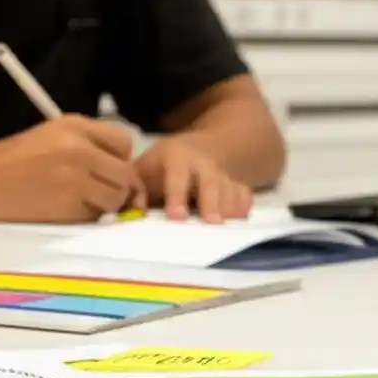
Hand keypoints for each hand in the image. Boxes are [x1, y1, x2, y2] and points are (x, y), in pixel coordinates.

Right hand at [0, 115, 146, 222]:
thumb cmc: (13, 160)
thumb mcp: (53, 135)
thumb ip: (90, 146)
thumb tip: (127, 175)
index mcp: (75, 125)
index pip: (124, 142)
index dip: (120, 159)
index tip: (106, 169)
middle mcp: (79, 148)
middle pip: (126, 173)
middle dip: (118, 187)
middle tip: (96, 192)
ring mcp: (74, 177)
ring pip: (116, 197)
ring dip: (105, 205)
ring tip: (79, 200)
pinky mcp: (66, 204)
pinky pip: (95, 215)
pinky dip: (86, 216)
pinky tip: (63, 208)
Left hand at [135, 135, 251, 222]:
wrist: (194, 150)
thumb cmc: (160, 168)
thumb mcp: (141, 169)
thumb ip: (133, 187)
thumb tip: (135, 208)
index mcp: (176, 157)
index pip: (177, 176)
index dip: (177, 196)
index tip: (177, 217)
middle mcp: (202, 163)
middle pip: (211, 182)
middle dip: (212, 203)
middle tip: (212, 223)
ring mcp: (222, 174)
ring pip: (230, 189)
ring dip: (230, 208)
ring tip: (227, 227)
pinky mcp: (235, 184)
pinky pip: (244, 194)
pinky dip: (244, 206)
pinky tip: (240, 219)